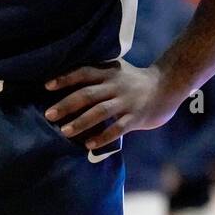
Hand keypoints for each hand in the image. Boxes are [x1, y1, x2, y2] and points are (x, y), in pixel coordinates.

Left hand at [44, 61, 182, 150]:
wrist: (167, 86)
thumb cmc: (135, 81)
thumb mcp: (117, 70)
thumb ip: (98, 73)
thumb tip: (68, 82)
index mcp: (109, 72)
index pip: (84, 73)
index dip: (65, 78)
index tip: (47, 86)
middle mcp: (116, 86)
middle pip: (88, 94)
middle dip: (67, 104)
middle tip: (48, 114)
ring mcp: (127, 102)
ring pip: (101, 112)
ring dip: (81, 122)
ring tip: (65, 132)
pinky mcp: (136, 117)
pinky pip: (118, 128)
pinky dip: (103, 136)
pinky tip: (89, 145)